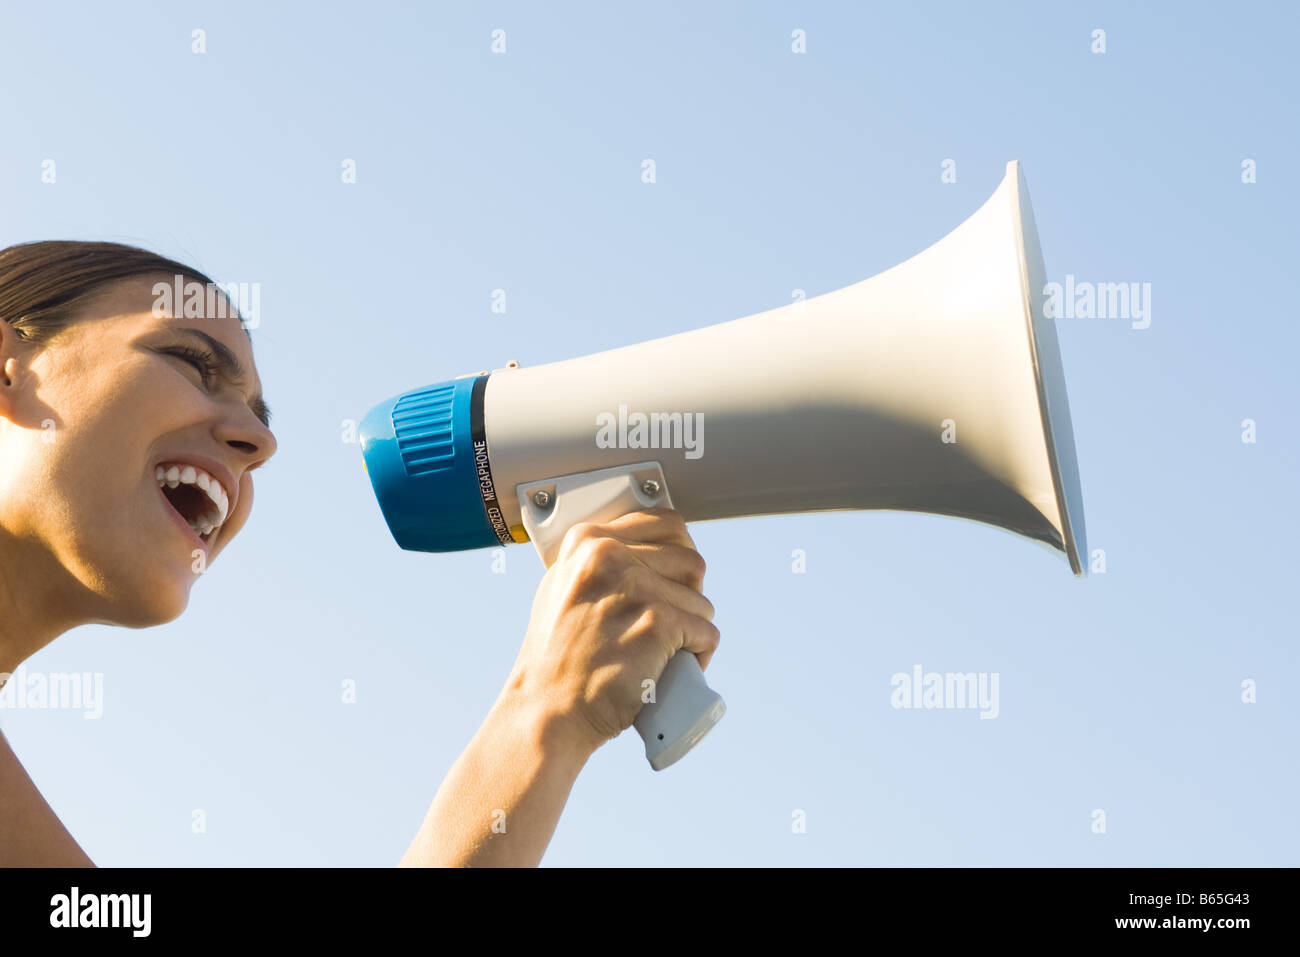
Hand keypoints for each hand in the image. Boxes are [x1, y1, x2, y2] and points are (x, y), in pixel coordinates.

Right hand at [504, 508, 719, 758]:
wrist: (547, 710)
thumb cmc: (556, 659)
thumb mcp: (562, 589)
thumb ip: (597, 564)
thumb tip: (642, 552)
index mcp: (588, 541)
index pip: (667, 524)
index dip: (679, 556)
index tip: (675, 581)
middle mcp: (610, 555)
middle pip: (691, 562)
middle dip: (688, 597)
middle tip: (668, 625)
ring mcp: (635, 588)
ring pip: (701, 602)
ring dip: (692, 631)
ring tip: (663, 654)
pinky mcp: (658, 622)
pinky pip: (706, 633)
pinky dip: (699, 656)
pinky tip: (674, 669)